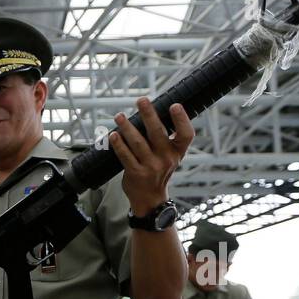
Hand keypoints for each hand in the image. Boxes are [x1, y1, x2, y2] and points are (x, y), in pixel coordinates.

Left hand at [110, 98, 193, 215]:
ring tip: (119, 116)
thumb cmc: (159, 170)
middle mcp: (166, 159)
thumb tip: (152, 110)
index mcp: (178, 151)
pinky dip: (118, 145)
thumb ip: (166, 138)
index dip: (182, 119)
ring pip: (137, 143)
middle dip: (149, 114)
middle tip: (141, 100)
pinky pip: (125, 156)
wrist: (150, 198)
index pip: (186, 134)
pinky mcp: (136, 174)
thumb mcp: (170, 156)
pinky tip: (113, 135)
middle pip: (157, 133)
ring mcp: (151, 167)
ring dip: (127, 127)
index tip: (174, 105)